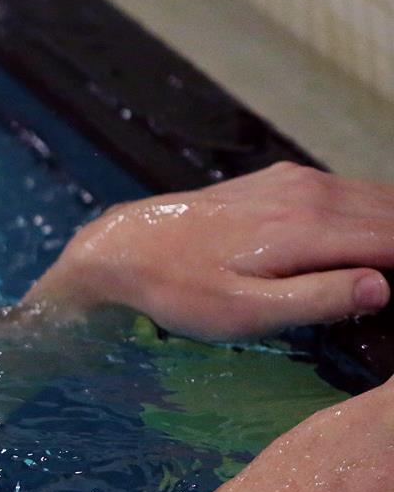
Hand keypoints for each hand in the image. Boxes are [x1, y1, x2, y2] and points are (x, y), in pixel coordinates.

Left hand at [24, 162, 393, 341]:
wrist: (124, 248)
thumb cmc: (181, 289)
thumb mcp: (247, 312)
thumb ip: (319, 298)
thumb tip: (384, 285)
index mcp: (308, 226)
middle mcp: (309, 191)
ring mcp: (295, 180)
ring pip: (377, 198)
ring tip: (390, 271)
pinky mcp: (282, 179)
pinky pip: (350, 191)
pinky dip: (375, 215)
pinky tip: (374, 246)